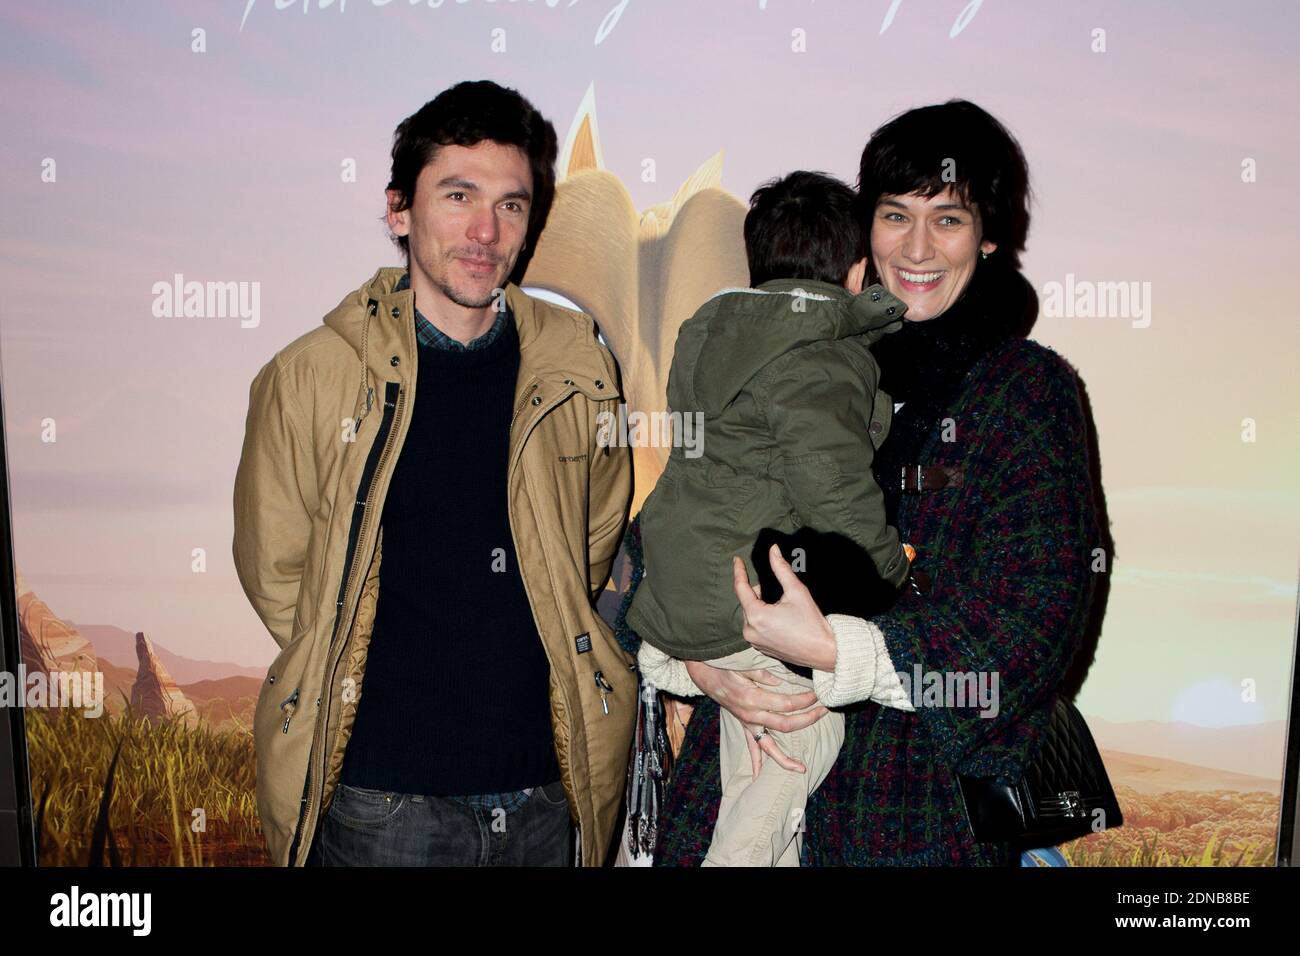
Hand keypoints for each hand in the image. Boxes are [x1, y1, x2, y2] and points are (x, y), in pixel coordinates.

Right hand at [683, 659, 826, 777]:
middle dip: (808, 720)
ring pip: (769, 747)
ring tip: (801, 769)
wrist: (706, 675)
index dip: (804, 700)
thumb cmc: (725, 668)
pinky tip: (760, 779)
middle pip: (785, 725)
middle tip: (824, 711)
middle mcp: (751, 716)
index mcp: (752, 699)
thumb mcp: (742, 665)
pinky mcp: (745, 727)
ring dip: (786, 759)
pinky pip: (752, 749)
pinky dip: (757, 764)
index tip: (818, 694)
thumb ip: (761, 673)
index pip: (786, 704)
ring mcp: (748, 724)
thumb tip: (779, 682)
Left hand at [733, 547, 836, 671]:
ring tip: (781, 607)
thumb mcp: (797, 591)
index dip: (739, 571)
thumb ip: (781, 568)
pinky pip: (755, 628)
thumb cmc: (811, 622)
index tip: (737, 559)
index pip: (741, 588)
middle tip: (778, 591)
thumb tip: (773, 549)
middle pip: (747, 602)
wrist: (824, 651)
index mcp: (756, 616)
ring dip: (760, 606)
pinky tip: (780, 620)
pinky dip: (763, 619)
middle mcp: (750, 631)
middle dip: (759, 592)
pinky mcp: (761, 649)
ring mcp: (754, 642)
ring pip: (751, 615)